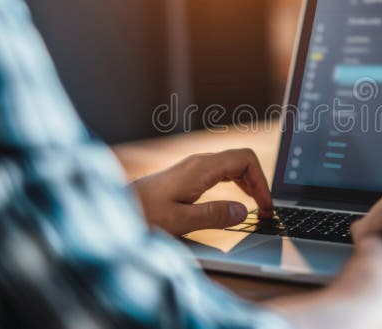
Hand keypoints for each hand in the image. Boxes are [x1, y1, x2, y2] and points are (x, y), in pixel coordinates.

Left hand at [130, 149, 273, 235]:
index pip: (245, 160)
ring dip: (248, 182)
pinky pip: (220, 172)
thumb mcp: (181, 221)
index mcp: (201, 168)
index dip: (261, 181)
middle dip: (258, 182)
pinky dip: (235, 183)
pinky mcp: (187, 176)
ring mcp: (193, 168)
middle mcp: (199, 163)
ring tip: (255, 205)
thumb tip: (244, 211)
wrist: (116, 211)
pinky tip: (235, 199)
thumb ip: (214, 215)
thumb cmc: (143, 216)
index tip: (266, 206)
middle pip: (241, 160)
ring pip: (231, 165)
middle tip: (265, 208)